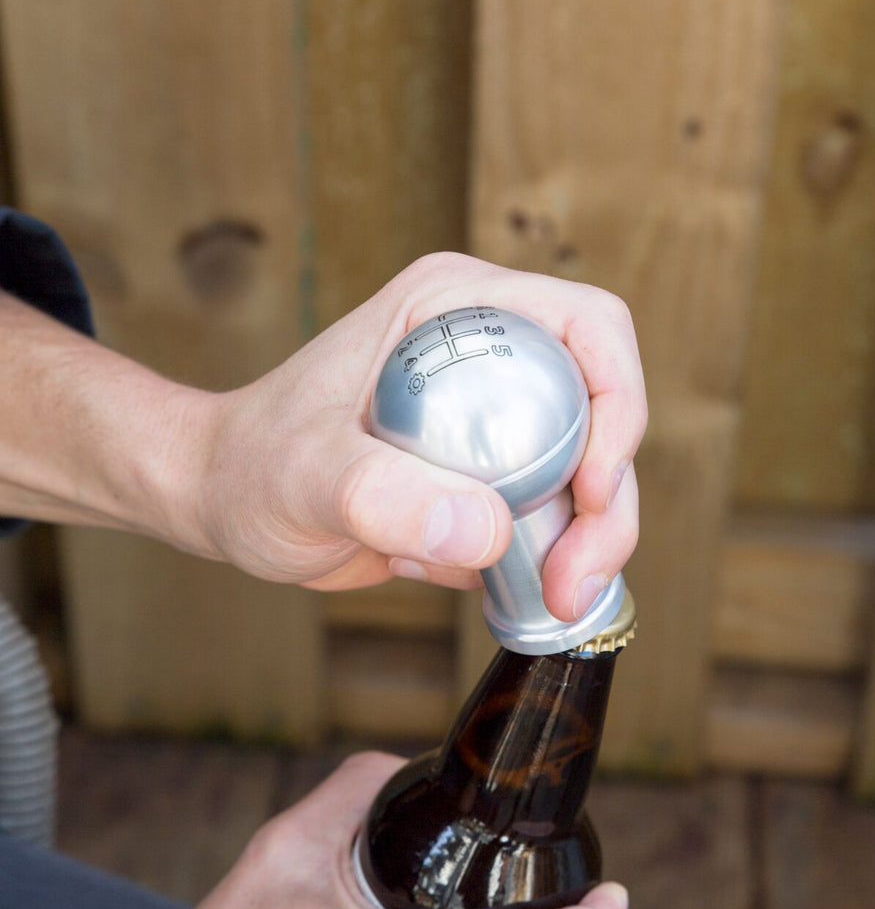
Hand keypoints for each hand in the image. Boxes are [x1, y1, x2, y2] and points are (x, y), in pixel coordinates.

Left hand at [192, 253, 645, 622]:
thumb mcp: (306, 477)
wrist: (223, 504)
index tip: (592, 486)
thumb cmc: (251, 467)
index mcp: (456, 310)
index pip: (587, 326)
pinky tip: (525, 597)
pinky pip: (557, 513)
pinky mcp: (493, 474)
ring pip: (592, 470)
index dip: (618, 399)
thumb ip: (382, 497)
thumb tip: (488, 532)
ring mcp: (498, 415)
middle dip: (610, 498)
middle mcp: (492, 352)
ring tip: (559, 598)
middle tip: (577, 575)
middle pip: (604, 410)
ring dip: (595, 539)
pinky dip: (560, 559)